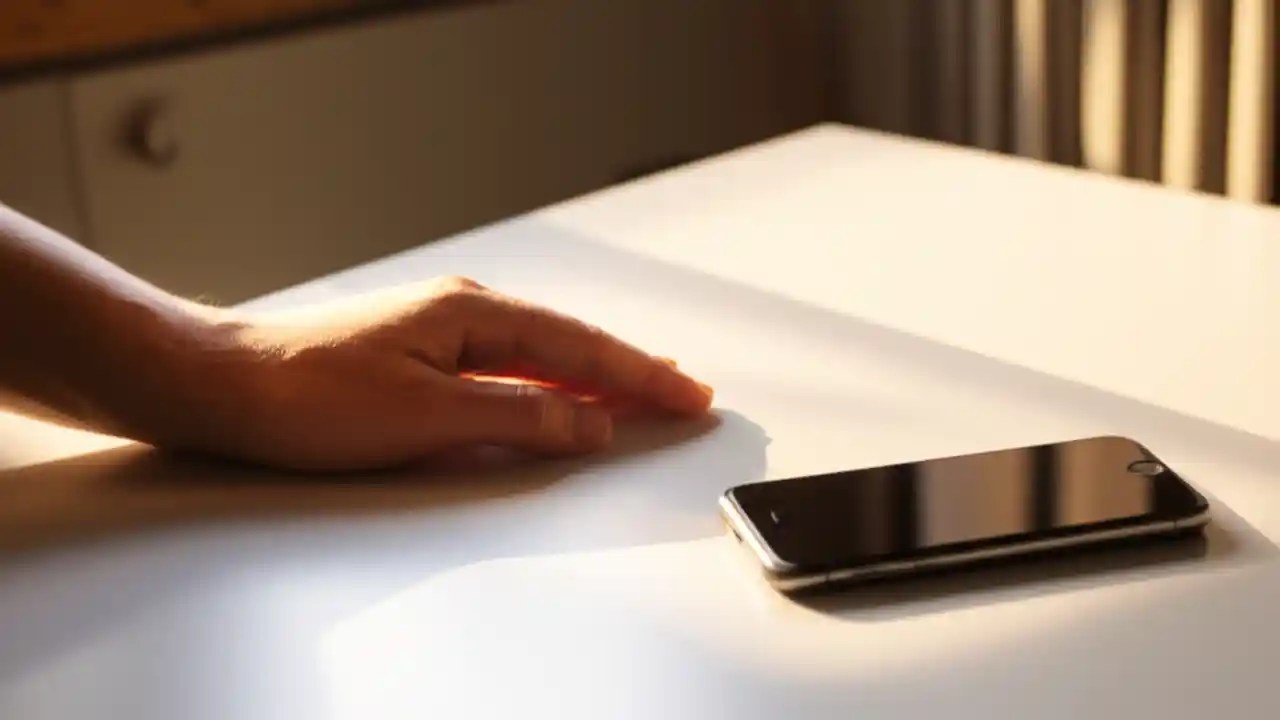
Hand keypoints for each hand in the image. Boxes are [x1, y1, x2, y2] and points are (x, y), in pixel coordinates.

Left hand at [167, 277, 712, 469]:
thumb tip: (591, 425)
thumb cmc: (311, 395)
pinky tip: (561, 398)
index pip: (580, 349)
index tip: (689, 396)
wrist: (225, 384)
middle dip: (632, 371)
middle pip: (570, 344)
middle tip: (685, 393)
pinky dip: (549, 385)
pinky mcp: (421, 354)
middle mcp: (464, 311)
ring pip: (541, 355)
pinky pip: (508, 367)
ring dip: (595, 378)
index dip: (640, 376)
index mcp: (473, 313)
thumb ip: (519, 418)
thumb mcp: (427, 415)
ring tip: (643, 393)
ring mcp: (442, 330)